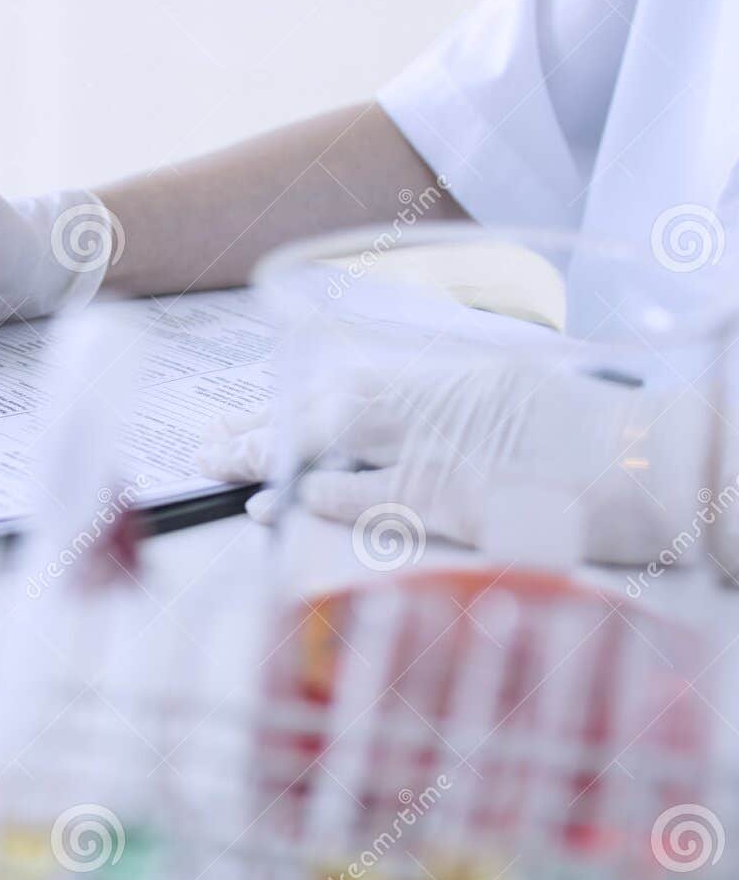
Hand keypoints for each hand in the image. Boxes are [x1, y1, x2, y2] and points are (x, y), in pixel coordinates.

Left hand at [197, 361, 705, 563]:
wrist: (670, 467)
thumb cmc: (596, 441)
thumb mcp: (512, 400)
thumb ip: (444, 407)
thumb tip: (377, 423)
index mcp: (459, 375)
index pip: (353, 378)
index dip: (291, 397)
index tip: (246, 412)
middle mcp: (449, 403)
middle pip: (333, 402)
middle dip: (265, 422)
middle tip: (209, 442)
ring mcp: (456, 450)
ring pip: (342, 439)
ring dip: (277, 452)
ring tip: (225, 463)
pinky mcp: (468, 502)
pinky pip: (380, 497)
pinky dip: (328, 498)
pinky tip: (287, 504)